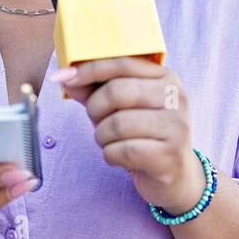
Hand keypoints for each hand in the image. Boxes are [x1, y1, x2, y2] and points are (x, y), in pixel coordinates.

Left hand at [55, 58, 205, 215]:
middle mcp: (176, 98)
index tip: (62, 77)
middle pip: (117, 92)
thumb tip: (64, 77)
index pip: (123, 63)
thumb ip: (95, 89)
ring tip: (109, 141)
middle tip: (96, 120)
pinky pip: (122, 151)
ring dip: (101, 136)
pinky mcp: (169, 156)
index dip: (89, 69)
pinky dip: (110, 155)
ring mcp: (176, 127)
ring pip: (117, 124)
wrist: (176, 175)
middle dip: (95, 108)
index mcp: (166, 77)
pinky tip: (118, 157)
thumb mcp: (122, 107)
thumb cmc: (144, 134)